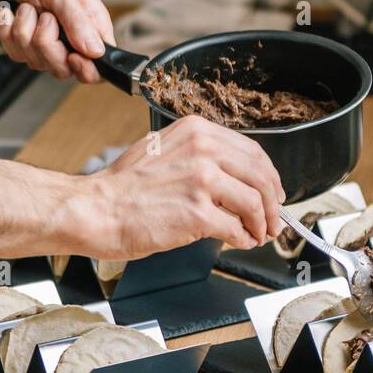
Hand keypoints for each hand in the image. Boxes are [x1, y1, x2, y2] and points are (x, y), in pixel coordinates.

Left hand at [0, 0, 114, 83]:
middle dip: (46, 44)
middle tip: (43, 18)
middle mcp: (70, 33)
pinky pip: (16, 54)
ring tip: (24, 7)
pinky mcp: (22, 43)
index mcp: (89, 19)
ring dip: (23, 32)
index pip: (100, 60)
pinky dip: (7, 31)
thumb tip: (97, 50)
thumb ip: (77, 20)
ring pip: (37, 62)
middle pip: (65, 68)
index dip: (88, 67)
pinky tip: (9, 12)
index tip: (72, 57)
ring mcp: (45, 40)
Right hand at [90, 115, 286, 256]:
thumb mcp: (164, 149)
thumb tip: (234, 175)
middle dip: (272, 202)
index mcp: (196, 131)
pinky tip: (239, 241)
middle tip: (274, 219)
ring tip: (258, 234)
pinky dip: (244, 238)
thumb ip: (200, 154)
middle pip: (259, 175)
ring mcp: (201, 180)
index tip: (272, 191)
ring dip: (262, 223)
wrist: (98, 209)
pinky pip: (236, 228)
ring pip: (254, 202)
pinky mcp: (198, 212)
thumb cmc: (124, 186)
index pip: (251, 150)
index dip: (268, 175)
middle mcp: (202, 149)